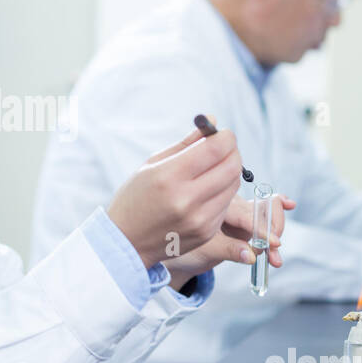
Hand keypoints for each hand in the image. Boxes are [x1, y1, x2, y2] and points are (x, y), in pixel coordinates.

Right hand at [107, 126, 243, 270]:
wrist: (127, 242)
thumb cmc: (136, 198)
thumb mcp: (152, 164)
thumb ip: (185, 143)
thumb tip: (213, 120)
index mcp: (169, 177)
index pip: (216, 149)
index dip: (226, 137)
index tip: (223, 135)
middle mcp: (187, 199)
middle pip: (232, 167)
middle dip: (233, 152)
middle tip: (224, 150)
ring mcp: (199, 219)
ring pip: (233, 185)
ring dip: (230, 172)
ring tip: (213, 170)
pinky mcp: (206, 232)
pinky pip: (226, 204)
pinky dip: (222, 192)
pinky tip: (206, 192)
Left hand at [163, 192, 296, 289]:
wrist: (175, 249)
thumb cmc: (183, 247)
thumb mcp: (203, 251)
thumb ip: (227, 251)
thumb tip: (250, 256)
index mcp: (213, 204)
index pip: (243, 214)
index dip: (260, 228)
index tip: (273, 242)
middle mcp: (228, 202)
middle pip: (260, 208)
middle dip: (271, 230)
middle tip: (274, 249)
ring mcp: (239, 210)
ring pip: (266, 213)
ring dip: (275, 232)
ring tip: (275, 257)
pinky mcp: (246, 219)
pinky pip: (264, 216)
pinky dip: (274, 219)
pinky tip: (289, 204)